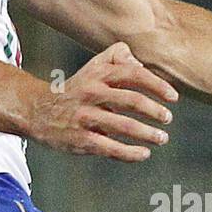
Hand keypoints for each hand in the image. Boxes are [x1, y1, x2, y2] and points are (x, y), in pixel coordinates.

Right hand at [29, 41, 177, 162]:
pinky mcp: (81, 139)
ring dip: (147, 133)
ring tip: (162, 137)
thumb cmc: (75, 89)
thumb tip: (142, 63)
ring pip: (123, 126)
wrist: (38, 111)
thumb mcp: (92, 67)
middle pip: (131, 100)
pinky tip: (144, 154)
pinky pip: (110, 148)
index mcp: (98, 75)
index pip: (132, 74)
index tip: (173, 97)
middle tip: (167, 118)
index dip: (156, 85)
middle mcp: (91, 94)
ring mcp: (85, 117)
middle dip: (155, 111)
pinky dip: (130, 153)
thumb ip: (117, 57)